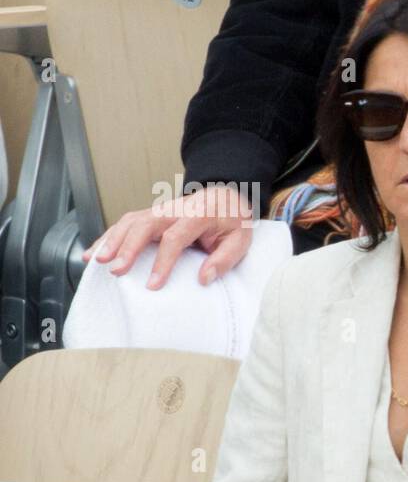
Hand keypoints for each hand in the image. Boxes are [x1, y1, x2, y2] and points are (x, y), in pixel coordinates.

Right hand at [84, 184, 257, 288]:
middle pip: (144, 225)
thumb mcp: (240, 241)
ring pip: (130, 221)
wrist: (226, 197)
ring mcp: (159, 210)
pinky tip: (93, 252)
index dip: (163, 261)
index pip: (175, 237)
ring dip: (111, 240)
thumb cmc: (232, 222)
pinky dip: (108, 237)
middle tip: (115, 269)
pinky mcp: (150, 215)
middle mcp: (173, 210)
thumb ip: (224, 259)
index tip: (153, 284)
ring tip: (96, 261)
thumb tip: (203, 278)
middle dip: (127, 247)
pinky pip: (125, 223)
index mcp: (198, 215)